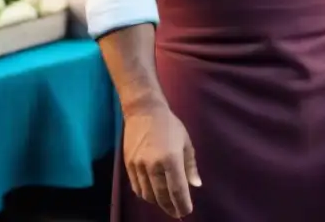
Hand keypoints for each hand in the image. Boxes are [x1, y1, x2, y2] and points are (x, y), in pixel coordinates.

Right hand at [123, 103, 200, 217]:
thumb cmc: (170, 125)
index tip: (186, 212)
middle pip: (161, 195)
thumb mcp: (186, 142)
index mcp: (170, 158)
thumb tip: (195, 186)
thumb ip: (190, 166)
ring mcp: (138, 166)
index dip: (182, 203)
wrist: (144, 112)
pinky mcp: (128, 166)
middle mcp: (153, 165)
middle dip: (170, 207)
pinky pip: (136, 188)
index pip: (177, 189)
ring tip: (167, 204)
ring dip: (158, 202)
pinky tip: (153, 195)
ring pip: (147, 194)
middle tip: (177, 213)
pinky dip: (146, 195)